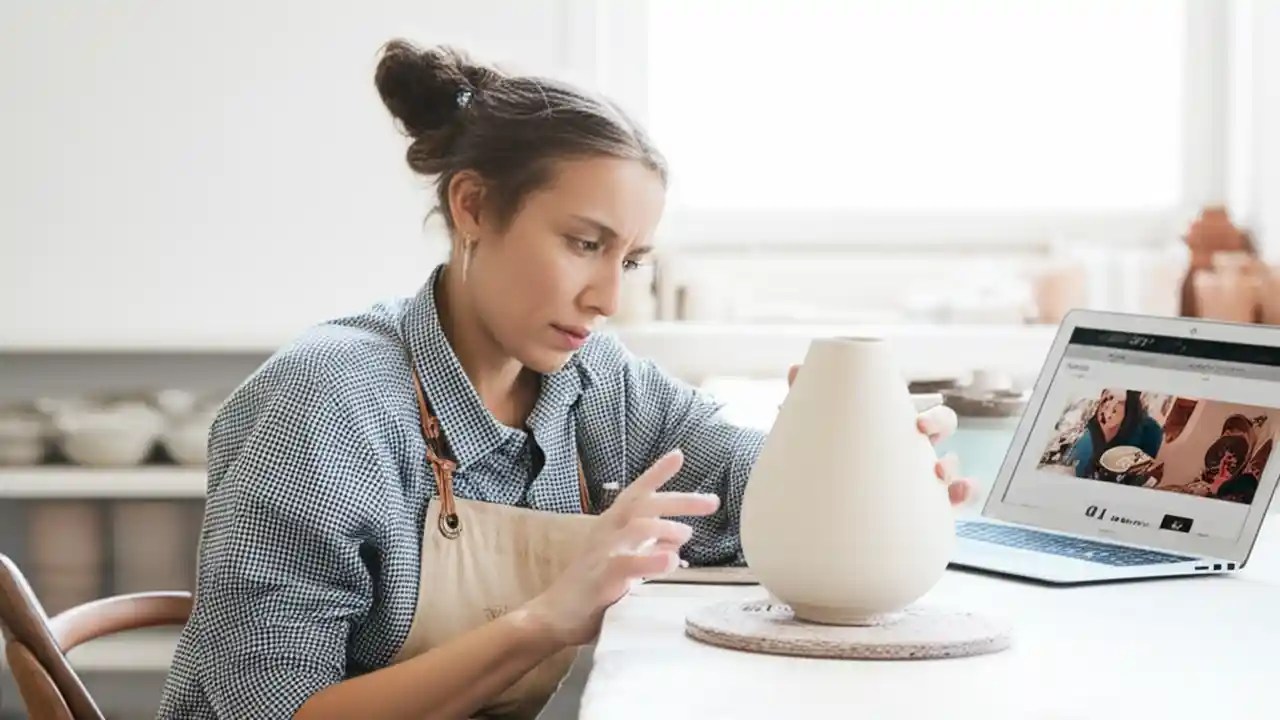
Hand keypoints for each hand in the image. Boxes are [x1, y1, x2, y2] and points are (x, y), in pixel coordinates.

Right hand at [522, 449, 718, 647]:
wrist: (556, 614)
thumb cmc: (593, 585)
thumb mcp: (626, 558)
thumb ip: (652, 544)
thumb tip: (682, 535)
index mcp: (613, 525)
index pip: (637, 493)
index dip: (657, 473)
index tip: (678, 455)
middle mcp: (608, 532)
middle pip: (644, 504)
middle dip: (680, 500)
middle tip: (712, 502)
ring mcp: (603, 553)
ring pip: (637, 527)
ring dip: (666, 527)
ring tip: (687, 534)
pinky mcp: (601, 577)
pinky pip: (628, 564)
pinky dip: (651, 560)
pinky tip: (671, 560)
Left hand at [787, 364, 972, 505]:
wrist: (814, 494)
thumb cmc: (822, 449)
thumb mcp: (814, 424)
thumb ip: (805, 395)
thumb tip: (795, 369)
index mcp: (890, 422)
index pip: (920, 409)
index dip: (929, 413)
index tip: (918, 423)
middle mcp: (908, 446)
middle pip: (941, 428)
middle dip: (940, 427)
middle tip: (921, 433)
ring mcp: (917, 475)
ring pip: (949, 464)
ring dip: (952, 466)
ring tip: (940, 475)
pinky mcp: (920, 503)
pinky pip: (950, 499)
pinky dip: (960, 493)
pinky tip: (955, 495)